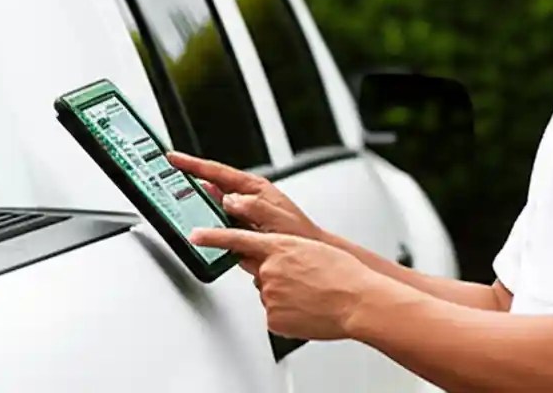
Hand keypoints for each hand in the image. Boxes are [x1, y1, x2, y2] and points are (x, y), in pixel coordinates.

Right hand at [167, 151, 323, 241]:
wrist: (308, 253)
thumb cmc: (299, 234)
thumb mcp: (275, 218)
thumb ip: (253, 207)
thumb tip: (228, 199)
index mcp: (255, 188)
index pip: (218, 171)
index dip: (194, 164)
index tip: (174, 158)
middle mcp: (248, 197)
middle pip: (211, 183)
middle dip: (190, 178)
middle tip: (168, 174)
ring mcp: (243, 212)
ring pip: (212, 204)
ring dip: (198, 203)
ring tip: (179, 200)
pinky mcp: (241, 228)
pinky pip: (218, 222)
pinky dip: (208, 223)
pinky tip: (202, 228)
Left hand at [189, 228, 373, 339]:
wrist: (358, 301)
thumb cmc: (344, 274)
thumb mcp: (314, 249)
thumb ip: (288, 251)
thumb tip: (277, 261)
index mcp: (280, 246)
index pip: (236, 239)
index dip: (212, 236)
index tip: (195, 234)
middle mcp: (270, 269)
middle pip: (254, 267)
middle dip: (268, 270)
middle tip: (295, 275)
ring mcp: (269, 295)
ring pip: (267, 292)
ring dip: (283, 293)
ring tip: (310, 294)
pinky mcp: (273, 318)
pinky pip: (274, 313)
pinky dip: (287, 312)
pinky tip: (306, 308)